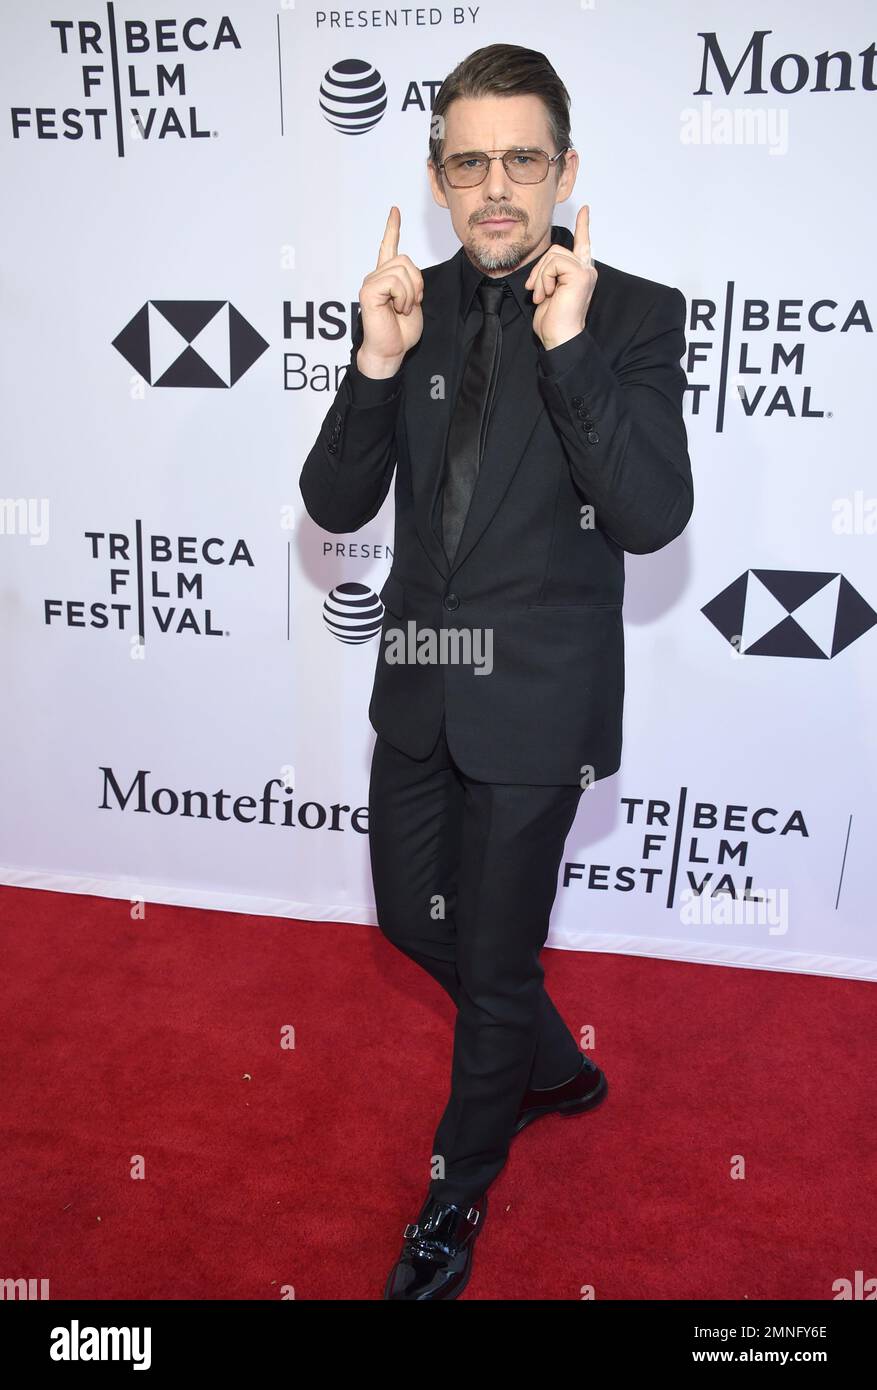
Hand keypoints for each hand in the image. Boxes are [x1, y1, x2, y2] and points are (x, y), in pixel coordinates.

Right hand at [356, 206, 423, 375]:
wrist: (391, 351)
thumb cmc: (401, 332)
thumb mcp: (413, 301)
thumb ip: (412, 282)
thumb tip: (411, 273)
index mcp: (387, 279)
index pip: (388, 247)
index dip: (392, 228)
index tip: (394, 211)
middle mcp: (376, 277)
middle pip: (405, 261)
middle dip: (416, 283)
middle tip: (409, 305)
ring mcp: (370, 282)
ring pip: (402, 270)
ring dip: (410, 293)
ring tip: (401, 309)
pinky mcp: (368, 290)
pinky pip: (394, 281)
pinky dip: (402, 296)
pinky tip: (396, 308)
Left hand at [524, 204, 597, 350]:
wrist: (559, 337)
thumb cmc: (553, 321)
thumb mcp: (548, 291)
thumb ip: (551, 274)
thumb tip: (545, 264)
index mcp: (580, 274)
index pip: (583, 244)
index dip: (583, 226)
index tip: (585, 210)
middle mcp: (586, 270)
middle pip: (556, 250)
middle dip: (539, 269)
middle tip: (534, 291)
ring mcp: (585, 271)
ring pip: (553, 255)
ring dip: (540, 276)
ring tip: (541, 295)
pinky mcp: (580, 274)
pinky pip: (553, 263)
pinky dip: (543, 279)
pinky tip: (546, 295)